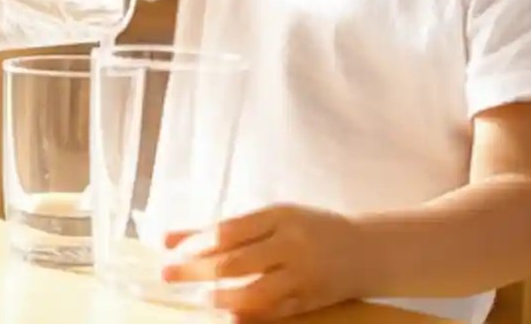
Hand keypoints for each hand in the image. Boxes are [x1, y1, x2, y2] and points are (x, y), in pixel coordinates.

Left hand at [160, 205, 364, 320]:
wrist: (364, 251)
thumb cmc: (307, 229)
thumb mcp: (270, 219)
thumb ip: (219, 229)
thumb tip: (166, 239)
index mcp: (280, 217)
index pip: (230, 231)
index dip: (197, 244)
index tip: (172, 251)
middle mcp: (291, 245)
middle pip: (235, 261)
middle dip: (196, 270)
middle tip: (167, 276)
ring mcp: (301, 276)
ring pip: (253, 292)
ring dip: (220, 297)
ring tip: (199, 298)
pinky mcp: (307, 301)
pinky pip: (272, 313)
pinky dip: (246, 315)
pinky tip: (226, 315)